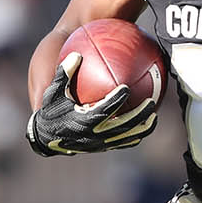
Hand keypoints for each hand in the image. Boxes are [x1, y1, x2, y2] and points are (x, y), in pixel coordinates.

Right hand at [24, 53, 156, 155]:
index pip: (103, 110)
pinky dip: (136, 135)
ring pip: (126, 137)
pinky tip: (146, 124)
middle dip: (138, 115)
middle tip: (150, 102)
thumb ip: (64, 74)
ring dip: (142, 127)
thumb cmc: (50, 111)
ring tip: (154, 115)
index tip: (126, 88)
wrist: (46, 138)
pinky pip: (124, 142)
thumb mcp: (52, 92)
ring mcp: (100, 143)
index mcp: (82, 121)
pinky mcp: (103, 147)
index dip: (116, 100)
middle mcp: (94, 135)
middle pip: (122, 125)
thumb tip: (76, 55)